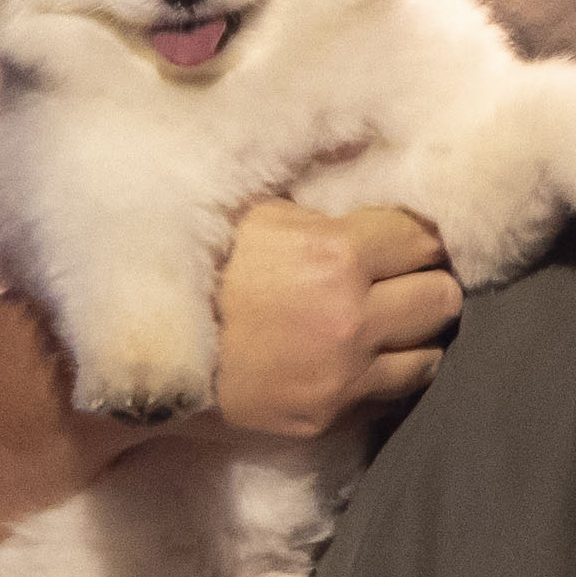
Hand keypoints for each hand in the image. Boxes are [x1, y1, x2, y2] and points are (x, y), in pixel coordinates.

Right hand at [0, 203, 458, 576]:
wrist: (134, 358)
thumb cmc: (187, 270)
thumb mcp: (249, 214)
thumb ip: (314, 204)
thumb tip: (367, 159)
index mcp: (332, 254)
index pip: (421, 237)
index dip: (412, 234)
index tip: (398, 235)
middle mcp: (349, 316)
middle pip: (440, 294)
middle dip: (425, 281)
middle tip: (400, 277)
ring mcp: (342, 375)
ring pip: (431, 351)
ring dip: (416, 333)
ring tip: (391, 320)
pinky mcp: (328, 416)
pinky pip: (398, 393)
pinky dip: (392, 373)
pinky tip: (368, 358)